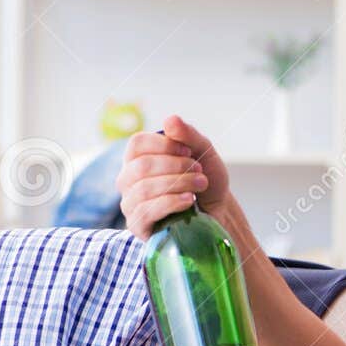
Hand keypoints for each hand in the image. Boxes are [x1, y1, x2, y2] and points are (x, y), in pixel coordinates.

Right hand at [116, 114, 230, 239]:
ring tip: (200, 184)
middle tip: (198, 171)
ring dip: (178, 184)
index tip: (188, 151)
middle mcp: (128, 180)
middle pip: (141, 167)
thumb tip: (170, 119)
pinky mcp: (137, 226)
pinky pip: (146, 212)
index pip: (137, 144)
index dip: (164, 145)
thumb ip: (188, 135)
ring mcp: (130, 203)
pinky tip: (189, 201)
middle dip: (175, 167)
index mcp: (138, 158)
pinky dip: (171, 203)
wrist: (217, 212)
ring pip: (144, 189)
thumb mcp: (203, 152)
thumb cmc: (205, 180)